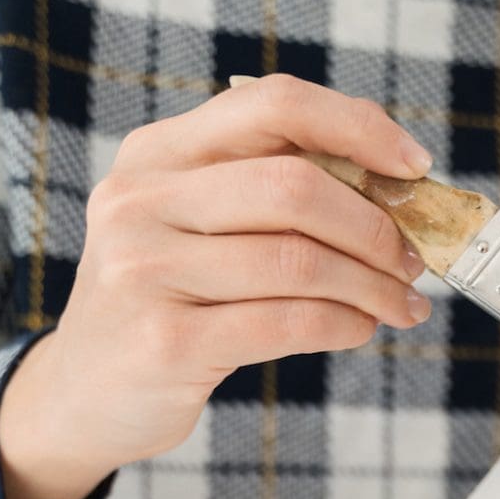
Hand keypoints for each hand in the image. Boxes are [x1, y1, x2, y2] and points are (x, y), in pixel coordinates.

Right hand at [0, 74, 433, 498]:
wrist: (85, 394)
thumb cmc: (166, 304)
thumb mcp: (194, 228)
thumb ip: (267, 196)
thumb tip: (391, 188)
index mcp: (157, 154)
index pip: (272, 104)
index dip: (357, 127)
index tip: (414, 165)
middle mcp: (143, 202)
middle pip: (295, 186)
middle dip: (376, 225)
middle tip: (413, 259)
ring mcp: (148, 271)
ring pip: (299, 261)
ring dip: (372, 285)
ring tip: (402, 304)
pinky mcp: (168, 343)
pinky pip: (287, 323)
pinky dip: (344, 324)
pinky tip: (362, 328)